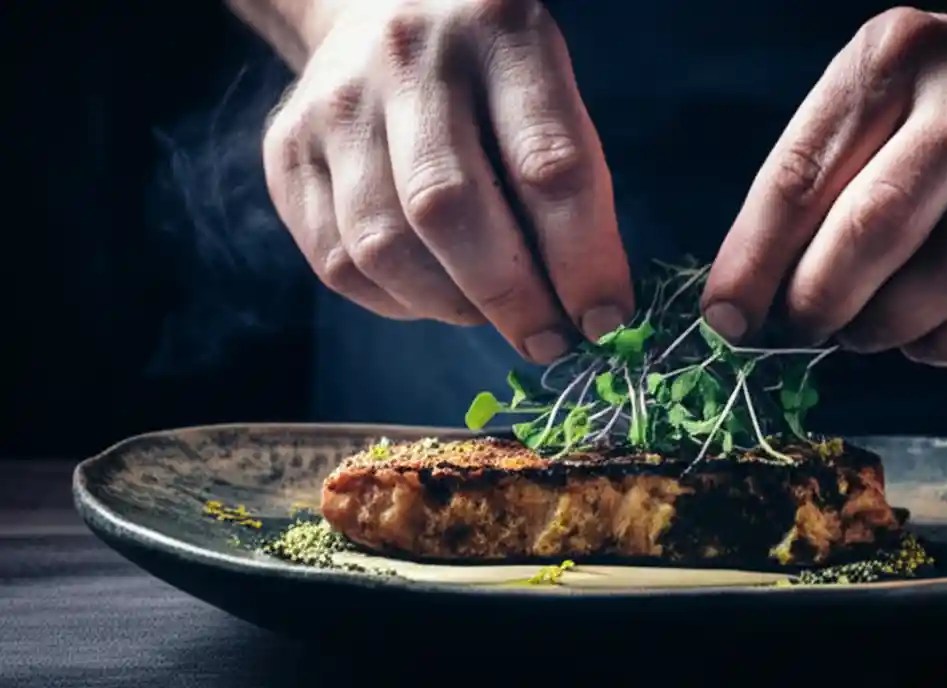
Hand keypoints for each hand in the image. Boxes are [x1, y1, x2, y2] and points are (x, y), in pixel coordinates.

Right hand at [262, 0, 631, 363]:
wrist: (377, 6)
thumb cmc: (491, 70)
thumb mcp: (548, 87)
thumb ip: (568, 179)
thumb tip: (590, 305)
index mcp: (499, 31)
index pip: (548, 167)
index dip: (583, 261)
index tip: (604, 318)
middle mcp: (408, 59)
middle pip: (451, 210)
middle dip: (512, 299)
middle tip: (548, 340)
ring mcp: (336, 104)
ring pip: (384, 248)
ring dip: (452, 307)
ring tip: (491, 313)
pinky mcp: (286, 150)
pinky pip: (340, 263)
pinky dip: (398, 302)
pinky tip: (435, 293)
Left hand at [701, 6, 946, 366]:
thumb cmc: (943, 108)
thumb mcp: (868, 103)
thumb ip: (807, 185)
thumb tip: (744, 302)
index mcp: (898, 59)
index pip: (802, 175)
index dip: (754, 261)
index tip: (726, 317)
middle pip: (878, 226)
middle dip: (820, 299)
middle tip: (800, 328)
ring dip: (885, 325)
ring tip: (859, 331)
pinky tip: (923, 339)